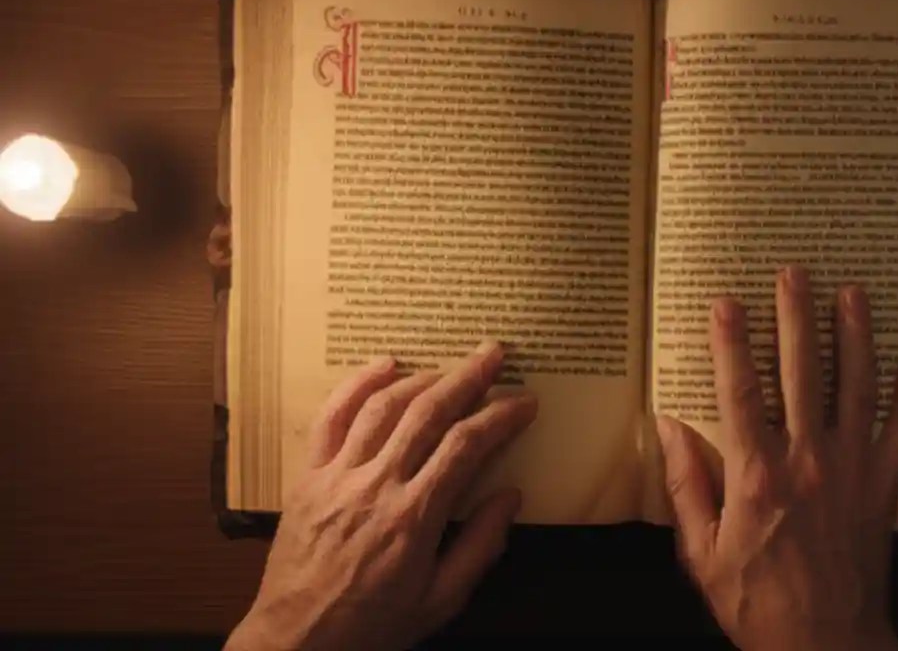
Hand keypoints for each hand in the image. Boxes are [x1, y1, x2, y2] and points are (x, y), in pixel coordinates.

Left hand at [225, 341, 535, 650]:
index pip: (465, 447)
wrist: (296, 642)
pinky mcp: (309, 476)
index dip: (499, 417)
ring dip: (422, 376)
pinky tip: (384, 365)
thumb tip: (511, 496)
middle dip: (467, 377)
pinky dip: (357, 384)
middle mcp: (376, 486)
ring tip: (452, 363)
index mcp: (414, 518)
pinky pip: (331, 417)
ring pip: (383, 406)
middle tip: (495, 353)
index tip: (524, 402)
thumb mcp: (440, 602)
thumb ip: (479, 547)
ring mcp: (338, 476)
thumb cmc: (374, 627)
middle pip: (427, 412)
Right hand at [656, 266, 897, 650]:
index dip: (730, 342)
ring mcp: (851, 471)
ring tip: (852, 293)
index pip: (739, 392)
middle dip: (796, 317)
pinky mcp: (884, 488)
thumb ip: (685, 485)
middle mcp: (806, 461)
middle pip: (801, 373)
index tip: (725, 301)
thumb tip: (668, 428)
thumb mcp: (701, 553)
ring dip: (854, 336)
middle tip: (795, 272)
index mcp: (755, 476)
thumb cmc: (757, 605)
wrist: (825, 645)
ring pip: (855, 388)